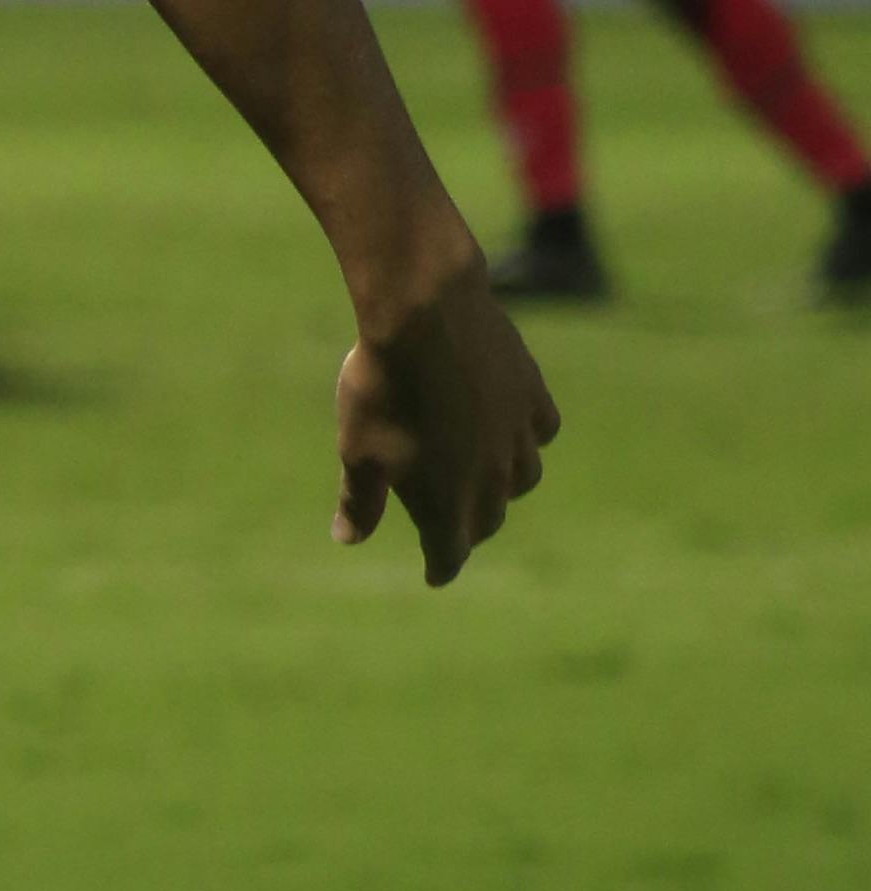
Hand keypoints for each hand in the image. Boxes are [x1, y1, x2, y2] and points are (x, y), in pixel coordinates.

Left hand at [334, 260, 557, 587]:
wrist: (426, 315)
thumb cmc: (382, 388)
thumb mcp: (357, 449)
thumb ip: (359, 501)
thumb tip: (349, 540)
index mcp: (446, 501)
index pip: (450, 552)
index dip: (441, 567)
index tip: (436, 575)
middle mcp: (492, 477)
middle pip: (488, 519)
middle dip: (470, 529)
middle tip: (455, 530)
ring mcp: (517, 434)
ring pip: (524, 478)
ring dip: (505, 489)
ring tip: (488, 482)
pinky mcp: (531, 392)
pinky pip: (542, 430)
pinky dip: (530, 439)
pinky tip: (518, 431)